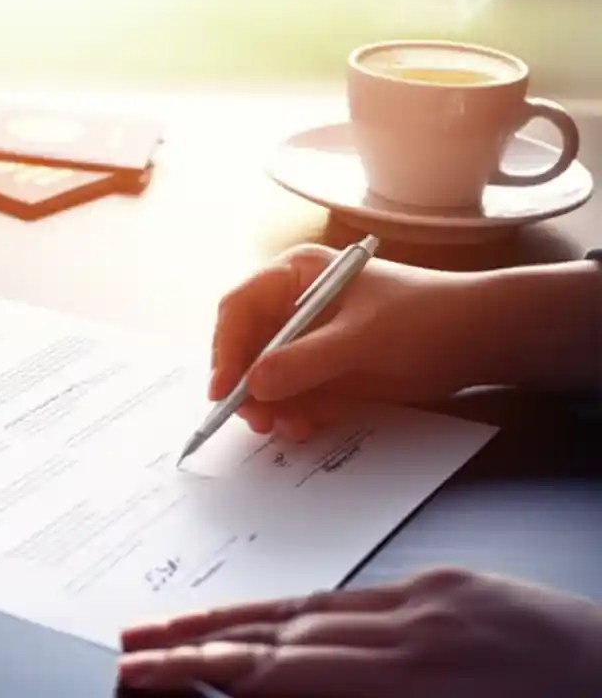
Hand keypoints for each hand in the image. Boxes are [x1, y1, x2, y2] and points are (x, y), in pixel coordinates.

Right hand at [117, 568, 601, 696]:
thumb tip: (261, 696)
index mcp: (417, 679)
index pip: (274, 670)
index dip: (196, 671)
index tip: (143, 673)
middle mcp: (418, 625)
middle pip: (277, 632)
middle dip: (194, 640)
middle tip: (132, 646)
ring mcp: (437, 595)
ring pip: (308, 604)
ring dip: (232, 619)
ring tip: (173, 629)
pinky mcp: (456, 584)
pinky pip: (356, 595)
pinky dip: (297, 607)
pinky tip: (264, 618)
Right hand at [210, 245, 490, 439]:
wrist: (480, 340)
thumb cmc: (423, 318)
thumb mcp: (361, 338)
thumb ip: (304, 362)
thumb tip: (252, 385)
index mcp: (296, 276)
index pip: (239, 309)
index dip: (226, 348)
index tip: (224, 389)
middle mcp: (294, 307)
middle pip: (247, 348)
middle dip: (248, 386)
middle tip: (256, 420)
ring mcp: (310, 341)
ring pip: (267, 379)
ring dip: (272, 407)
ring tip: (290, 428)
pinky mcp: (326, 372)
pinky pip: (293, 396)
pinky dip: (296, 414)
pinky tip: (309, 426)